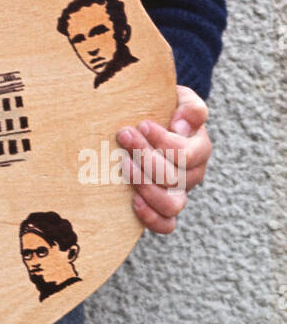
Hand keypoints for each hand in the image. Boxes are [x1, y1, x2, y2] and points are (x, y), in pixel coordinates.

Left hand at [116, 85, 210, 234]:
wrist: (145, 122)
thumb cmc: (162, 108)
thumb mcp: (178, 98)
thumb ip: (189, 107)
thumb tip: (182, 126)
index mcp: (199, 146)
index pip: (187, 152)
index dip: (164, 142)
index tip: (140, 125)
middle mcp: (193, 173)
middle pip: (176, 177)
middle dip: (146, 156)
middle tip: (124, 136)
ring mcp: (180, 193)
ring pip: (172, 203)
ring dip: (146, 185)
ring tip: (124, 165)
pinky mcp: (164, 209)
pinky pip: (166, 225)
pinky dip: (151, 217)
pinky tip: (133, 200)